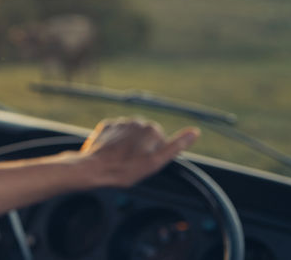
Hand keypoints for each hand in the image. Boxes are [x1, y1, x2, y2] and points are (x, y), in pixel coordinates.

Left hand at [78, 117, 198, 187]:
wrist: (95, 168)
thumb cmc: (126, 169)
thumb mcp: (156, 162)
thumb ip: (176, 146)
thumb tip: (195, 131)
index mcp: (151, 128)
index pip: (161, 142)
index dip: (154, 155)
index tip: (144, 163)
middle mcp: (136, 121)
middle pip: (146, 137)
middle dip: (142, 149)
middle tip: (133, 164)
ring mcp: (120, 122)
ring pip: (131, 135)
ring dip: (129, 145)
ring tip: (122, 160)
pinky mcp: (107, 126)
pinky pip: (117, 133)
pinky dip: (116, 142)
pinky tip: (112, 153)